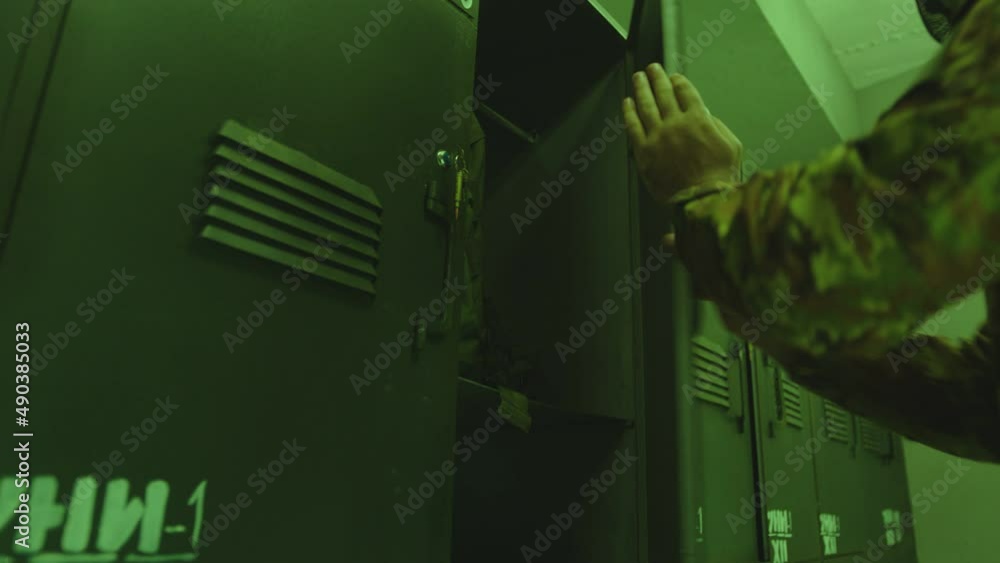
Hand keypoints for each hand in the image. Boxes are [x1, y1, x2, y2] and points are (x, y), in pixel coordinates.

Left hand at [624, 64, 742, 204]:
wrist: (701, 198)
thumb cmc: (719, 176)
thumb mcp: (732, 145)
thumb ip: (717, 126)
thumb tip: (705, 116)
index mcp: (699, 119)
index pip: (685, 92)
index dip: (678, 82)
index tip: (673, 77)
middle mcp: (676, 123)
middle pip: (663, 93)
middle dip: (657, 78)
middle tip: (652, 69)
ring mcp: (658, 136)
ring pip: (646, 105)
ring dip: (641, 88)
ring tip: (638, 78)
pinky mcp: (644, 151)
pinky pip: (633, 126)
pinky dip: (629, 112)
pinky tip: (627, 102)